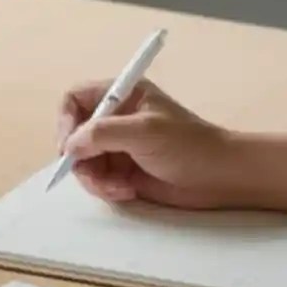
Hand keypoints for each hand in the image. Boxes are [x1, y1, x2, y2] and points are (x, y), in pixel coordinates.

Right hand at [57, 80, 239, 208]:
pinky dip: (105, 188)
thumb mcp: (144, 131)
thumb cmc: (188, 146)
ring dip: (94, 178)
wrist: (220, 177)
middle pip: (74, 136)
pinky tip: (128, 191)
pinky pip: (96, 180)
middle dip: (80, 158)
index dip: (66, 121)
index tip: (69, 146)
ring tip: (118, 187)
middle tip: (92, 174)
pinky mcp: (122, 172)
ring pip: (82, 162)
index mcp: (122, 96)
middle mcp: (115, 119)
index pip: (75, 100)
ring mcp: (117, 147)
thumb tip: (69, 148)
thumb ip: (101, 134)